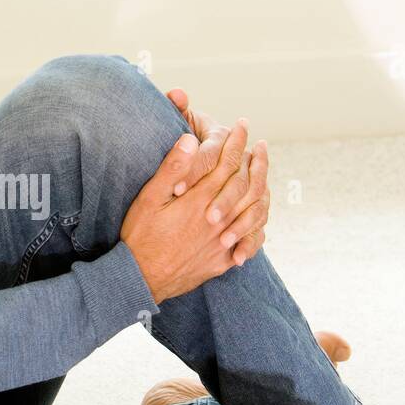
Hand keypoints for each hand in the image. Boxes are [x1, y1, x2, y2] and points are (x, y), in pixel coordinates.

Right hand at [120, 121, 253, 303]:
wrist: (140, 279)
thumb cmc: (140, 236)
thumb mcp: (149, 198)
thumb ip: (172, 169)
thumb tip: (190, 140)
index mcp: (200, 200)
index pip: (227, 163)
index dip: (236, 141)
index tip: (241, 126)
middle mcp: (218, 219)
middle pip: (247, 184)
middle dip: (256, 160)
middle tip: (261, 145)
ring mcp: (223, 242)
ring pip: (254, 209)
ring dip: (262, 188)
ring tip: (264, 176)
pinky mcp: (222, 260)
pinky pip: (251, 240)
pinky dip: (259, 223)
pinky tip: (259, 215)